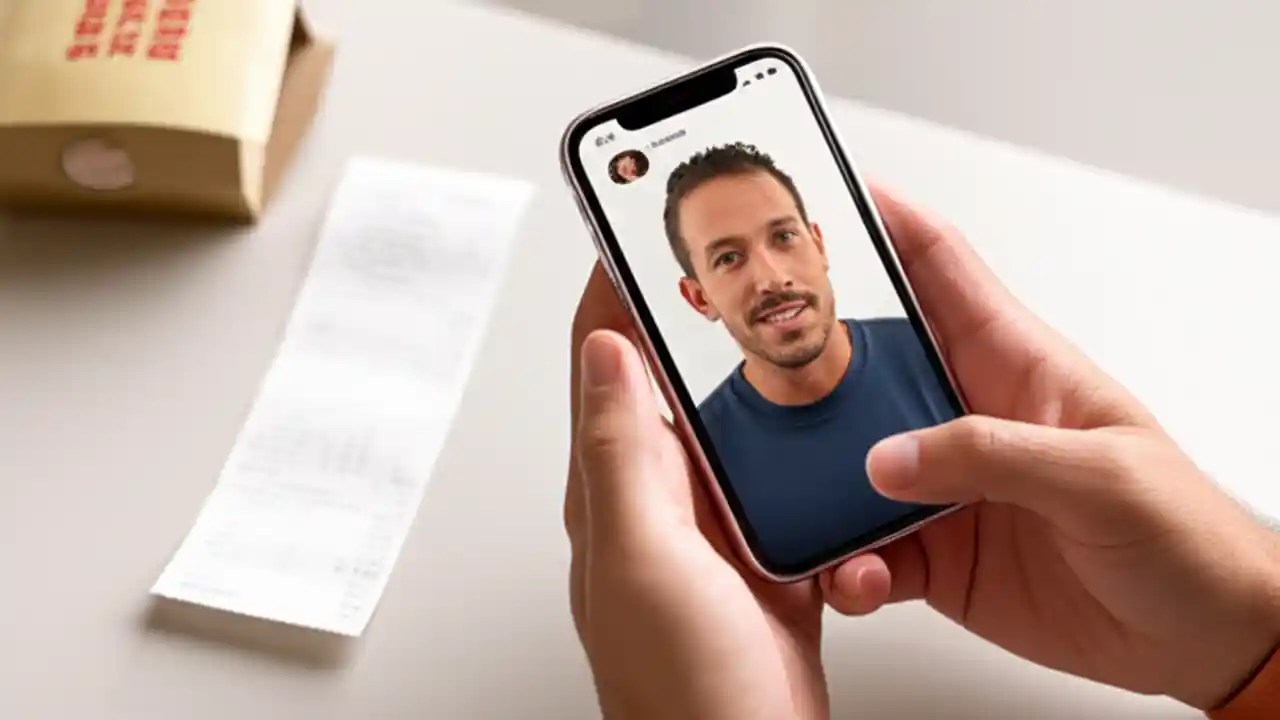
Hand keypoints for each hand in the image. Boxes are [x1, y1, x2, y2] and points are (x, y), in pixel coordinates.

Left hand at [565, 266, 826, 718]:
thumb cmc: (684, 691)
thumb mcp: (642, 558)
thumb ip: (622, 453)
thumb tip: (608, 350)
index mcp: (616, 488)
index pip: (604, 359)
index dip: (614, 283)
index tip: (635, 216)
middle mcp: (657, 499)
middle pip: (666, 377)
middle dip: (687, 309)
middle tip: (717, 244)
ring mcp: (711, 526)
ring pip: (723, 420)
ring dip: (741, 364)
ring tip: (773, 300)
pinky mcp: (764, 553)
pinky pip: (772, 473)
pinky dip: (789, 431)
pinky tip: (816, 406)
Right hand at [823, 187, 1279, 708]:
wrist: (1203, 637)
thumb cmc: (1186, 536)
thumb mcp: (1101, 476)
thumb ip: (992, 455)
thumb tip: (891, 458)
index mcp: (1016, 367)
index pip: (942, 270)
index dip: (888, 223)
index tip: (829, 194)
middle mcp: (969, 419)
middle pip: (871, 366)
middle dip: (811, 358)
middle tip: (758, 360)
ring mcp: (948, 488)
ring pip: (849, 464)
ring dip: (813, 480)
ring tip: (788, 496)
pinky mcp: (937, 554)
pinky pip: (863, 550)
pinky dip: (841, 564)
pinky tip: (846, 573)